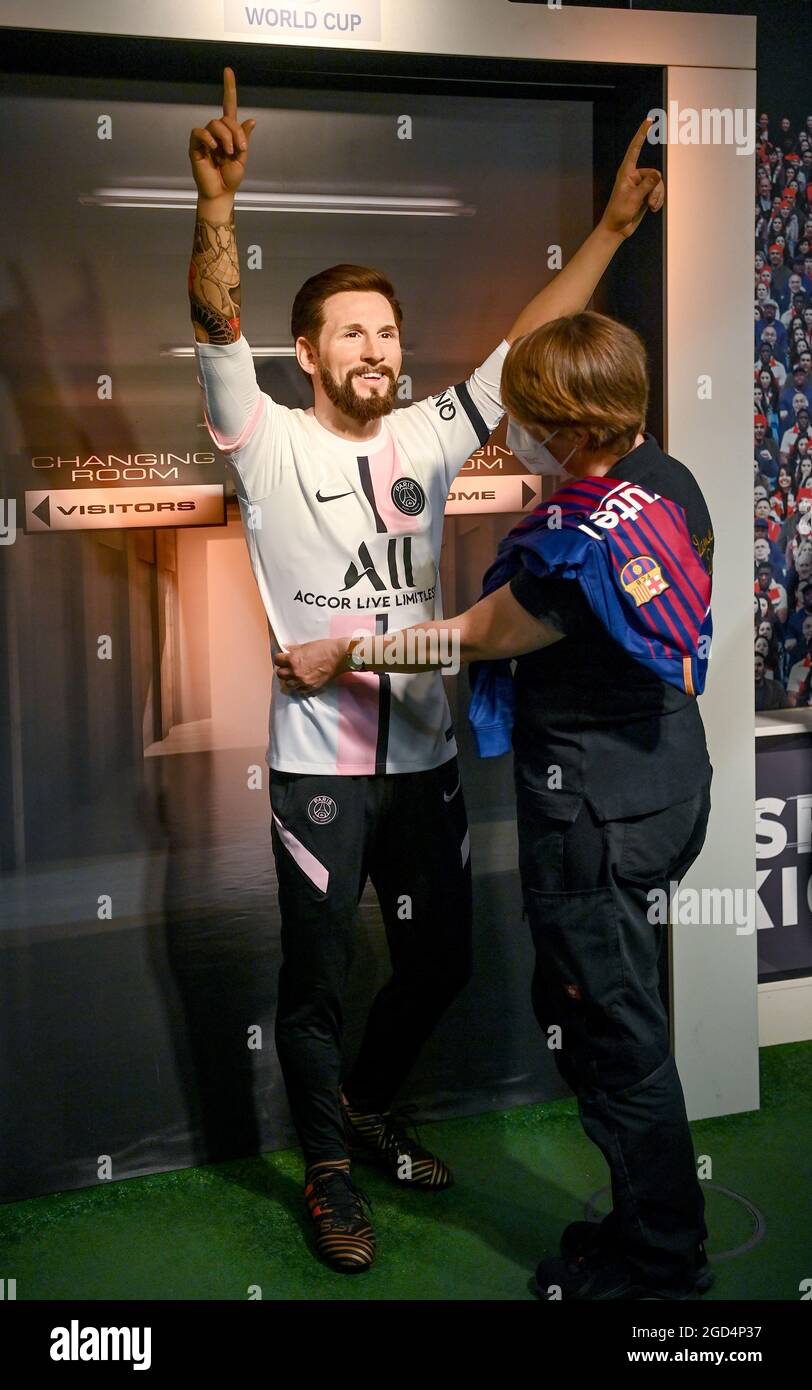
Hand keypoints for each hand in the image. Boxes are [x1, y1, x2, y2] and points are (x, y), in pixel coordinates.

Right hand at [189, 66, 255, 200]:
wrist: (220, 192)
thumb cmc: (230, 177)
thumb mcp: (243, 157)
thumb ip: (244, 138)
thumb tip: (251, 120)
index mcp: (229, 133)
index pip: (228, 105)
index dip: (229, 88)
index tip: (228, 70)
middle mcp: (216, 132)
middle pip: (225, 118)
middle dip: (235, 132)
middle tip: (240, 149)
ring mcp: (205, 138)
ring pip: (215, 124)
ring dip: (226, 137)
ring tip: (228, 153)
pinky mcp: (195, 146)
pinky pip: (200, 132)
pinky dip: (208, 138)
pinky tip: (214, 149)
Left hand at [274, 637, 349, 694]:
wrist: (340, 656)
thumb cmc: (324, 648)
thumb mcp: (306, 645)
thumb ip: (294, 649)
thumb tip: (285, 648)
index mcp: (293, 659)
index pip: (277, 660)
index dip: (280, 658)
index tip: (284, 658)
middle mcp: (295, 672)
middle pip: (280, 674)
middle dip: (283, 669)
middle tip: (289, 666)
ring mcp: (303, 681)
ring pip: (287, 684)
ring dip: (289, 679)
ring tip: (295, 675)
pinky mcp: (311, 687)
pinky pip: (298, 690)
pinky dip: (298, 686)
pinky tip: (302, 680)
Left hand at [600, 117, 663, 240]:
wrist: (617, 229)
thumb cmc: (619, 212)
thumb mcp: (634, 198)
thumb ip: (647, 185)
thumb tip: (658, 174)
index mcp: (626, 172)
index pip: (635, 148)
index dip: (642, 134)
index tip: (648, 120)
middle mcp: (634, 176)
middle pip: (654, 174)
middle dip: (655, 189)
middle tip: (649, 202)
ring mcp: (640, 185)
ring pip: (658, 184)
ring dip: (657, 196)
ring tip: (650, 206)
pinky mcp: (645, 194)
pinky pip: (658, 192)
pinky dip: (658, 201)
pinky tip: (653, 209)